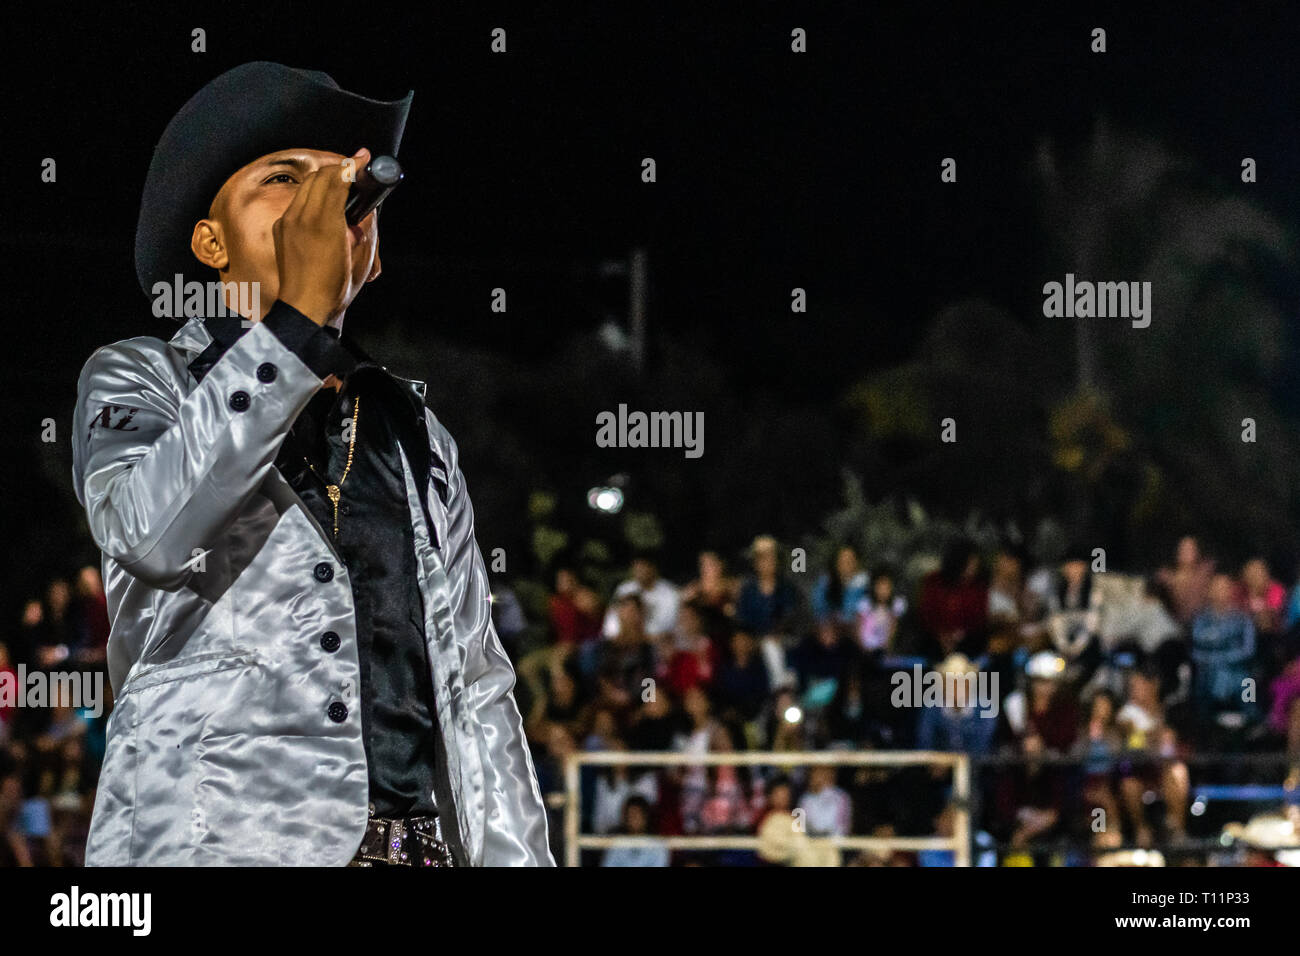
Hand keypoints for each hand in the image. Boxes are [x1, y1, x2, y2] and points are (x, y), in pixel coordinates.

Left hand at [273, 147, 369, 325]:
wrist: (303, 308)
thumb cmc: (334, 288)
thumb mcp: (359, 259)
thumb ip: (362, 230)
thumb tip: (362, 214)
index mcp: (324, 224)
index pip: (337, 180)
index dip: (352, 166)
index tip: (364, 158)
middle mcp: (302, 217)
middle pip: (319, 177)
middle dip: (338, 169)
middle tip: (356, 167)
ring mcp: (288, 222)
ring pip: (307, 186)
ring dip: (325, 180)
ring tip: (342, 184)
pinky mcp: (281, 228)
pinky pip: (298, 201)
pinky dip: (313, 196)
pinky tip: (325, 206)